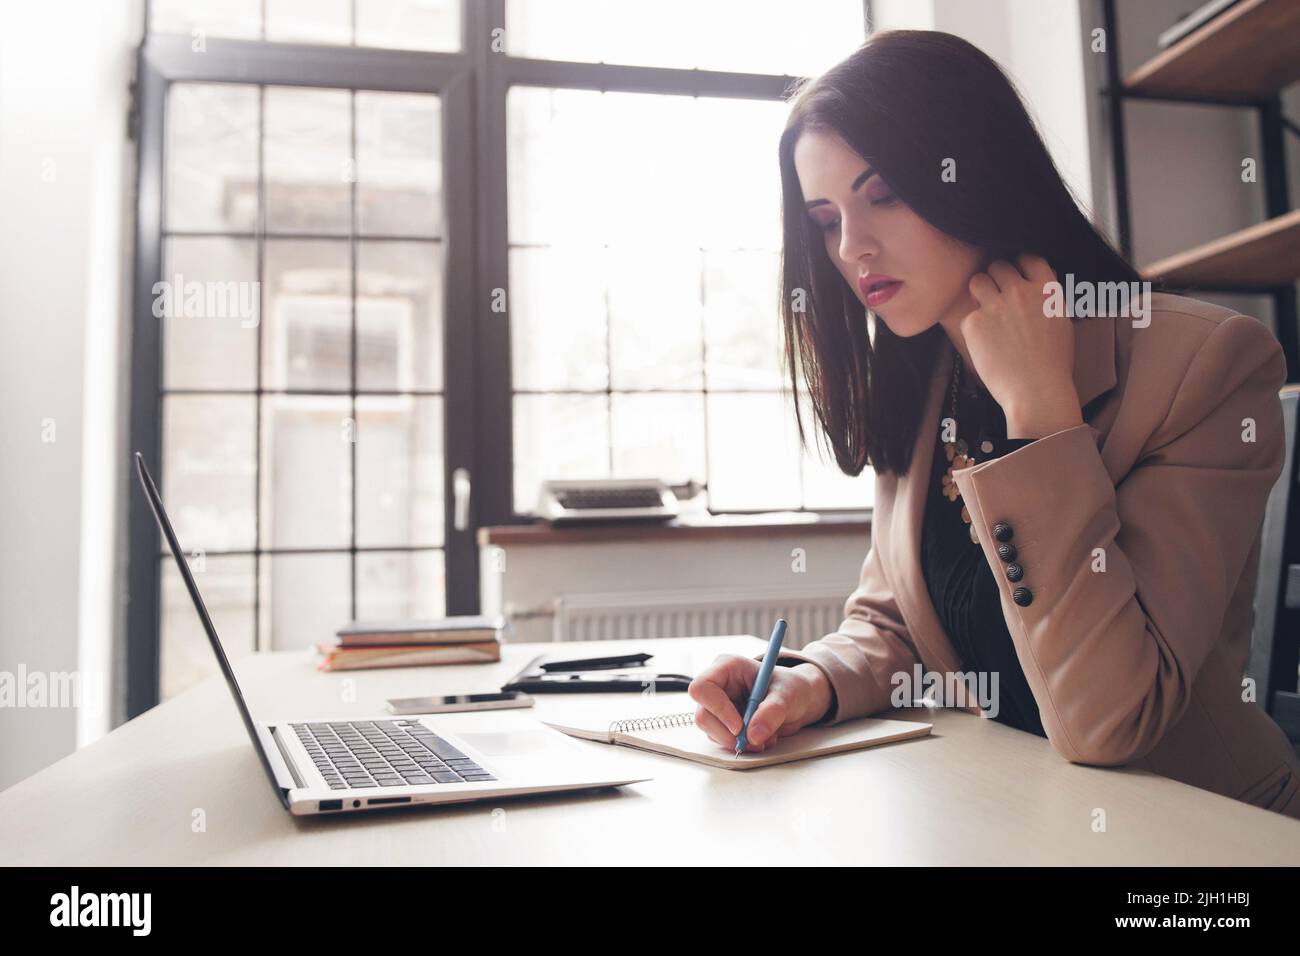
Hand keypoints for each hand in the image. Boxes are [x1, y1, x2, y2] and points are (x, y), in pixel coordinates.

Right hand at [688, 654, 831, 751]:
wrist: (799, 701)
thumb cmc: (792, 688)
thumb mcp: (788, 695)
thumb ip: (772, 711)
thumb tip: (754, 735)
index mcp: (727, 667)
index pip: (703, 687)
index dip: (717, 708)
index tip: (739, 727)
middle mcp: (718, 685)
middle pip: (703, 714)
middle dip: (727, 734)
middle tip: (753, 743)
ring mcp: (718, 705)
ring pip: (710, 730)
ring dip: (736, 742)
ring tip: (764, 740)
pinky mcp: (723, 722)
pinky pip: (721, 739)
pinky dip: (740, 745)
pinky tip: (760, 739)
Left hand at [963, 253, 1082, 438]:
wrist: (1036, 390)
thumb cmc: (1052, 364)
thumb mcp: (1062, 324)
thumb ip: (1048, 301)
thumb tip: (1038, 289)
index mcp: (1046, 291)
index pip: (1029, 259)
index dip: (1020, 264)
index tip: (1016, 273)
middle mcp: (1020, 292)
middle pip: (999, 266)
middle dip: (996, 277)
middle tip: (996, 293)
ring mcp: (995, 306)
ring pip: (978, 281)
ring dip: (980, 291)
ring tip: (985, 309)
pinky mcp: (974, 322)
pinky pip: (968, 314)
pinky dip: (974, 325)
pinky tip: (984, 341)